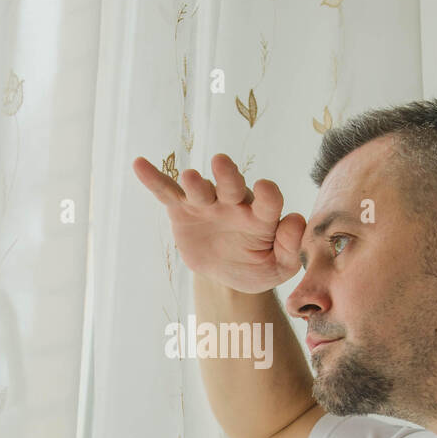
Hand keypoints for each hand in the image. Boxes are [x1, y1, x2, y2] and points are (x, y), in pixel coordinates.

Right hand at [132, 153, 305, 293]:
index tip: (266, 189)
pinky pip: (167, 192)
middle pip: (231, 184)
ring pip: (200, 188)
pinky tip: (139, 165)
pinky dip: (153, 179)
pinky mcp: (182, 210)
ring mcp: (207, 204)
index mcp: (261, 215)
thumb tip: (296, 219)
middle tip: (221, 162)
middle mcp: (234, 203)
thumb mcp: (277, 267)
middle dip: (227, 174)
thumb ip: (290, 248)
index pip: (268, 201)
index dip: (268, 195)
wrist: (226, 275)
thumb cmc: (257, 265)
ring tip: (190, 179)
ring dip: (195, 183)